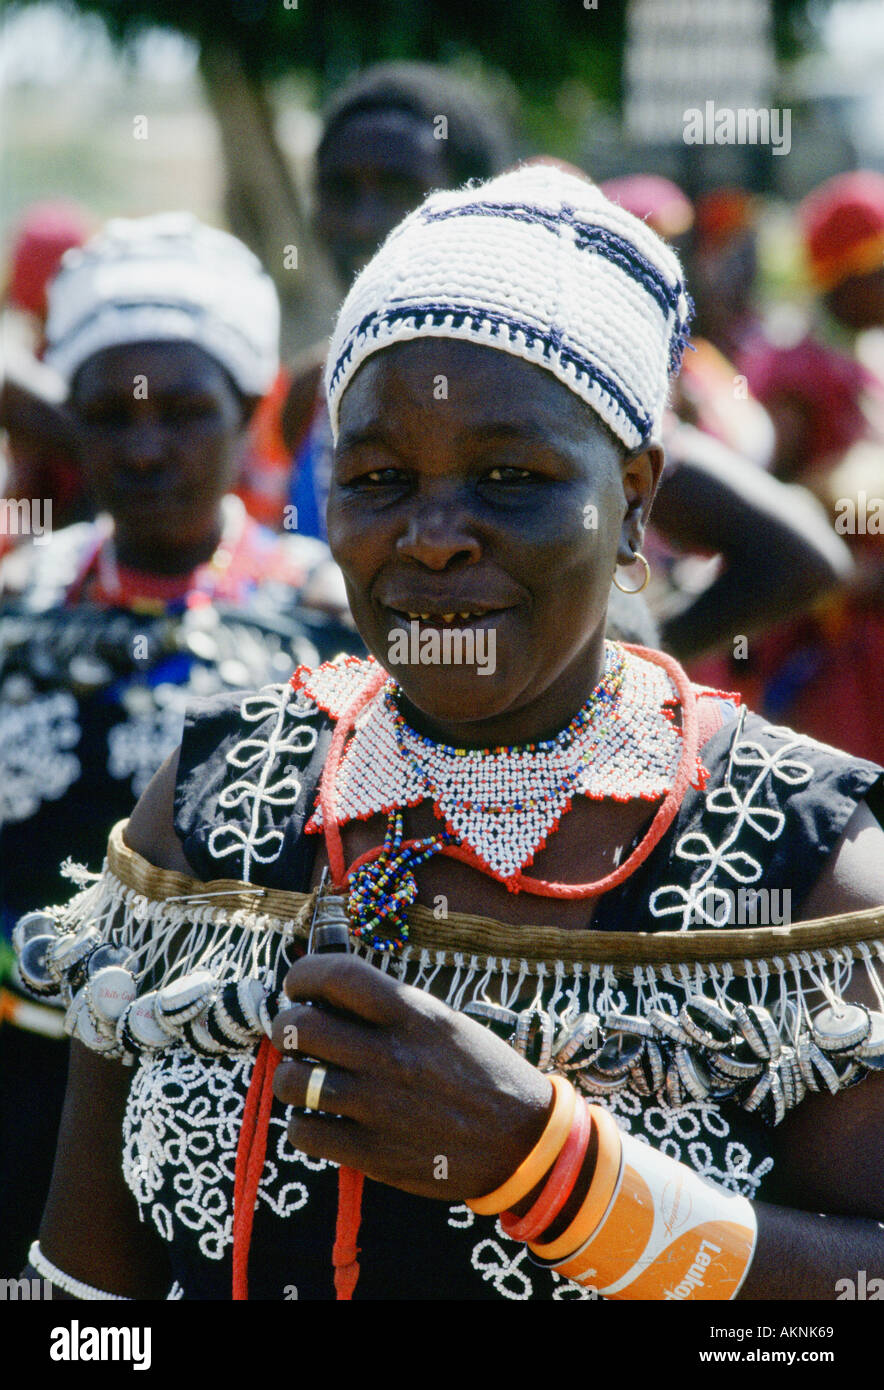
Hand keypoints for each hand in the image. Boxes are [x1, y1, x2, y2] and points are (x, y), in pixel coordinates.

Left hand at [271, 953, 552, 1200]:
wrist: (522, 1141)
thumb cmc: (481, 1073)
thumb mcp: (445, 1023)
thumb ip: (391, 1009)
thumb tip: (326, 999)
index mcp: (414, 1013)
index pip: (336, 975)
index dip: (304, 974)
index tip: (298, 985)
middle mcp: (391, 1055)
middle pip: (300, 1026)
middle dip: (286, 1026)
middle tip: (296, 1036)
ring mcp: (379, 1106)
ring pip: (292, 1081)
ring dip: (290, 1077)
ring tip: (305, 1079)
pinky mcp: (374, 1153)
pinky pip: (304, 1133)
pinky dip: (303, 1124)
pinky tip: (320, 1120)